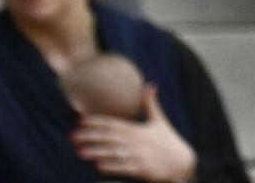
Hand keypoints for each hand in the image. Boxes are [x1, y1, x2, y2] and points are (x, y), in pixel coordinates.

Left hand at [72, 85, 196, 182]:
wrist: (182, 162)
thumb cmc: (169, 141)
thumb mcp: (160, 120)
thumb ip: (151, 104)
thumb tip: (150, 84)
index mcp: (138, 129)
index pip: (113, 124)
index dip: (97, 122)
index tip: (81, 120)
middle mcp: (136, 141)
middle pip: (109, 138)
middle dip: (90, 136)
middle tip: (72, 136)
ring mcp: (138, 155)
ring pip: (113, 153)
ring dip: (96, 152)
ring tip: (80, 152)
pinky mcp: (141, 169)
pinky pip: (122, 168)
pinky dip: (110, 166)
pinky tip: (97, 166)